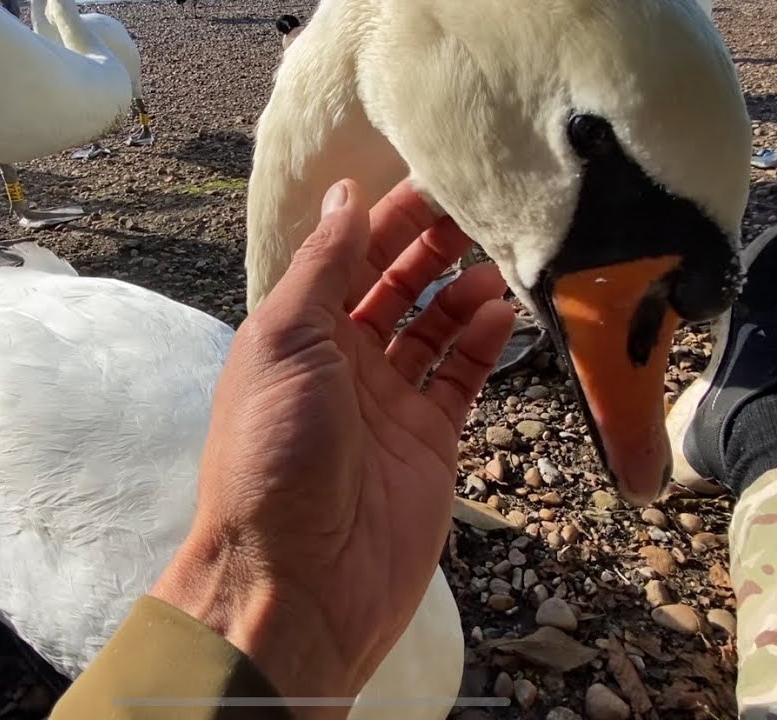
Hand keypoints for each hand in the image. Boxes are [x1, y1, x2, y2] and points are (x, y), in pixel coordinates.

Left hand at [151, 178, 514, 713]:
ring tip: (499, 263)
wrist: (298, 580)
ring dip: (462, 292)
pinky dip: (481, 345)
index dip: (387, 218)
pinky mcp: (429, 442)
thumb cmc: (274, 454)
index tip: (437, 179)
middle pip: (394, 286)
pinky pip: (460, 378)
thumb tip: (344, 193)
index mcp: (296, 334)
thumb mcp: (284, 343)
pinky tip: (502, 314)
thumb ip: (321, 268)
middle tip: (480, 211)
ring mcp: (388, 403)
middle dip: (432, 247)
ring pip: (433, 329)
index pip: (347, 256)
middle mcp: (341, 362)